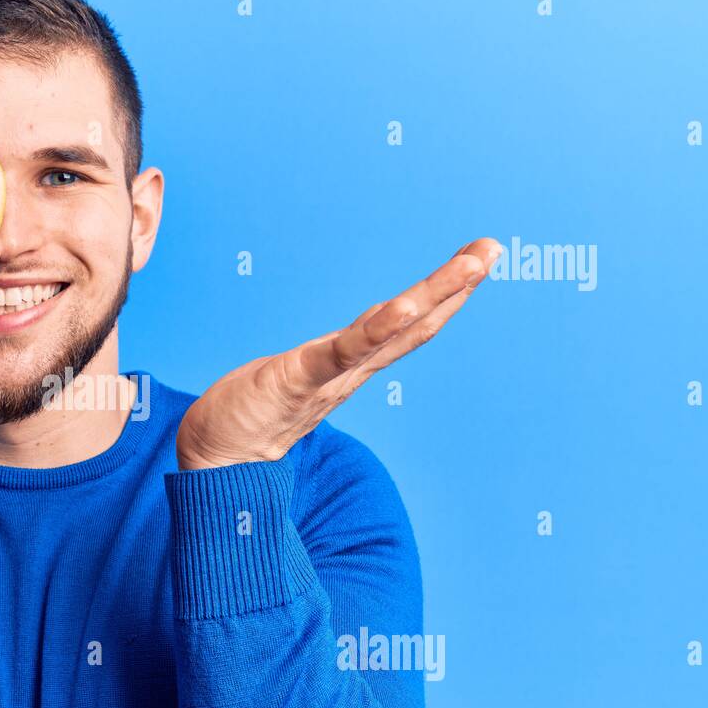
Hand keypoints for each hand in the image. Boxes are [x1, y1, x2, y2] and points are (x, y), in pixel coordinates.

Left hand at [175, 238, 502, 469]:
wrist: (214, 459)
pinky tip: (406, 306)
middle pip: (413, 324)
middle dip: (455, 287)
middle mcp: (350, 371)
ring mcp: (329, 375)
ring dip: (434, 297)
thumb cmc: (250, 416)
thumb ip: (324, 361)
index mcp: (350, 365)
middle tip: (492, 248)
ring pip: (391, 332)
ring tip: (472, 264)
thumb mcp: (297, 377)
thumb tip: (343, 345)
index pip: (405, 325)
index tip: (477, 259)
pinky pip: (344, 351)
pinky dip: (378, 329)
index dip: (443, 296)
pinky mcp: (298, 379)